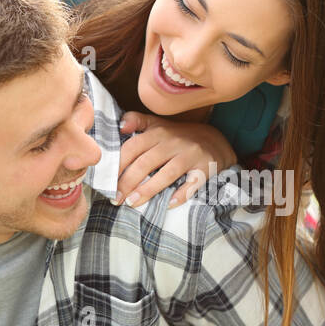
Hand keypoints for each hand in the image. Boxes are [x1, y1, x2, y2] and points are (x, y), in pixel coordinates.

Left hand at [114, 111, 235, 208]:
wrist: (217, 141)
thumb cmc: (180, 136)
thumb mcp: (159, 124)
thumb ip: (138, 121)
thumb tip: (120, 126)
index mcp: (158, 132)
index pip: (133, 147)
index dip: (118, 165)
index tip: (107, 181)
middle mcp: (173, 142)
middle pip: (145, 162)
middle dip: (127, 182)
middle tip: (116, 198)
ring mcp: (189, 155)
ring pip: (166, 173)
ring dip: (148, 189)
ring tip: (132, 203)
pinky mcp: (205, 168)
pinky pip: (193, 183)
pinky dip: (182, 194)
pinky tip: (169, 204)